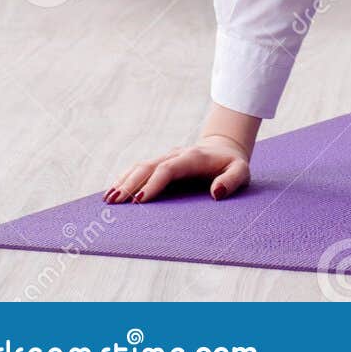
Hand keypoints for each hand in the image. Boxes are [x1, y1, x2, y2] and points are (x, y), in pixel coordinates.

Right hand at [102, 134, 250, 204]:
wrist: (225, 148)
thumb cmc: (233, 165)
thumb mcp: (242, 171)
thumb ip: (232, 180)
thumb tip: (216, 193)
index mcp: (194, 157)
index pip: (169, 168)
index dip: (154, 183)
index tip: (140, 200)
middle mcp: (176, 154)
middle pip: (149, 166)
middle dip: (131, 184)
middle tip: (116, 203)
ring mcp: (167, 157)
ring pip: (141, 166)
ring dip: (124, 181)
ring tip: (108, 199)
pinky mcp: (161, 162)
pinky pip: (140, 168)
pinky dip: (126, 178)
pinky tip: (113, 191)